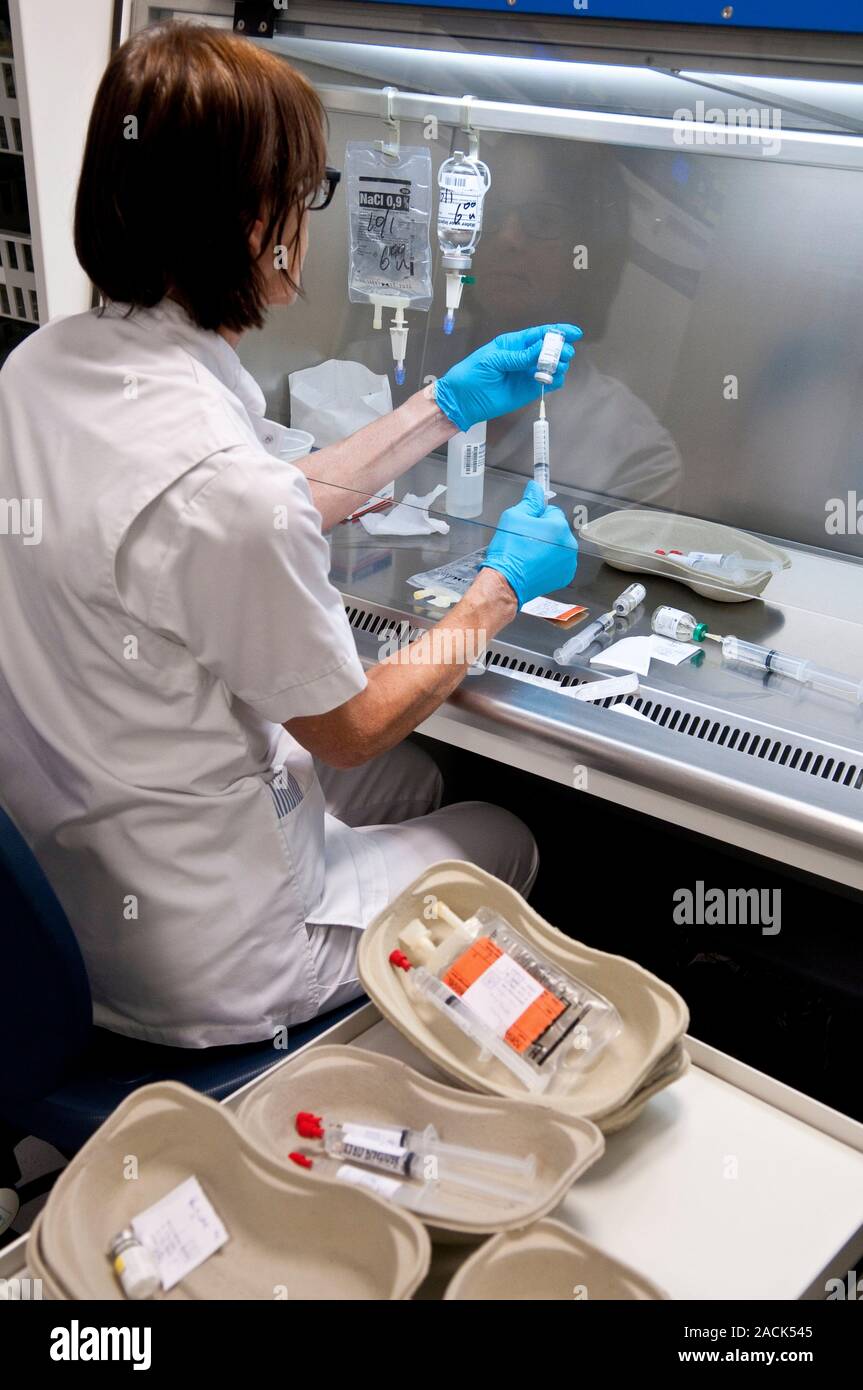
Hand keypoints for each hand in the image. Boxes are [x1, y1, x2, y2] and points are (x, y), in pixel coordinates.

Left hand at [434, 323, 582, 432]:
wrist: (462, 401)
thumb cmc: (471, 375)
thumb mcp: (492, 360)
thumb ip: (517, 356)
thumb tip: (540, 348)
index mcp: (514, 344)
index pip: (539, 334)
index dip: (558, 331)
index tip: (573, 332)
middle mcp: (524, 357)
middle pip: (550, 349)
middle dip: (560, 349)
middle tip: (563, 354)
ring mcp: (528, 374)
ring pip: (552, 366)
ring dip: (559, 365)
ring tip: (555, 367)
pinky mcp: (529, 390)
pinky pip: (549, 383)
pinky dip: (555, 380)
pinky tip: (552, 379)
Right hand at [481, 481, 577, 607]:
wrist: (505, 582)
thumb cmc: (508, 552)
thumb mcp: (513, 517)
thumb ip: (529, 501)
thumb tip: (535, 487)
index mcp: (558, 526)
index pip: (552, 511)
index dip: (537, 517)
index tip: (526, 526)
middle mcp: (568, 544)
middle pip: (557, 529)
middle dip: (544, 532)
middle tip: (525, 542)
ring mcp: (568, 562)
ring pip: (558, 545)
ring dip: (548, 547)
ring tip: (529, 554)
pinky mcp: (565, 576)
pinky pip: (559, 561)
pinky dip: (549, 562)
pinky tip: (534, 565)